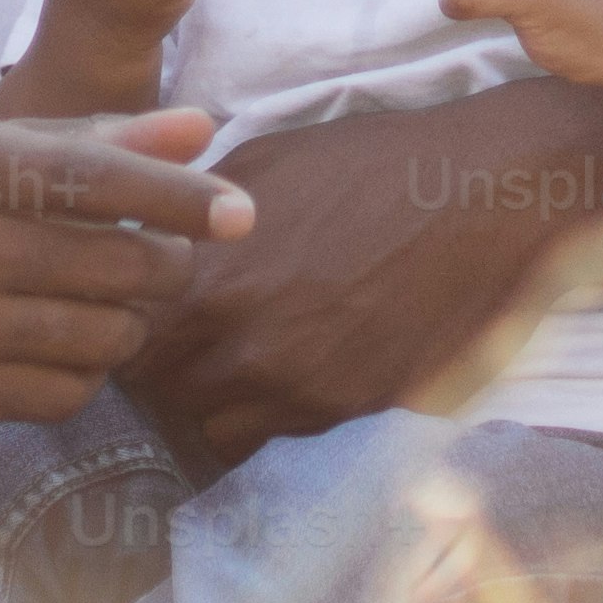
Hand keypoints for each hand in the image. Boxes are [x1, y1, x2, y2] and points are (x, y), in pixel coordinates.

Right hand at [0, 110, 250, 433]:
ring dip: (126, 326)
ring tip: (96, 305)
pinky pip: (71, 392)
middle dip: (162, 268)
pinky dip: (82, 374)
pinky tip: (50, 349)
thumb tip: (203, 128)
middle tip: (151, 261)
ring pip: (110, 337)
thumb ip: (84, 140)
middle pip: (124, 267)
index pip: (96, 177)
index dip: (181, 197)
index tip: (241, 213)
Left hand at [118, 75, 602, 468]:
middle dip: (156, 369)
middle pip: (156, 394)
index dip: (119, 324)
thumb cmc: (371, 165)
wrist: (484, 200)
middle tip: (174, 340)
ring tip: (227, 363)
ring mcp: (299, 391)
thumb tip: (142, 234)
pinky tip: (281, 373)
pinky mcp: (348, 413)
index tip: (130, 307)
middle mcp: (245, 349)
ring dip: (206, 402)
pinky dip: (264, 416)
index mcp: (210, 282)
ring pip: (209, 429)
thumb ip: (189, 214)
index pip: (121, 337)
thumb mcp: (260, 163)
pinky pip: (274, 438)